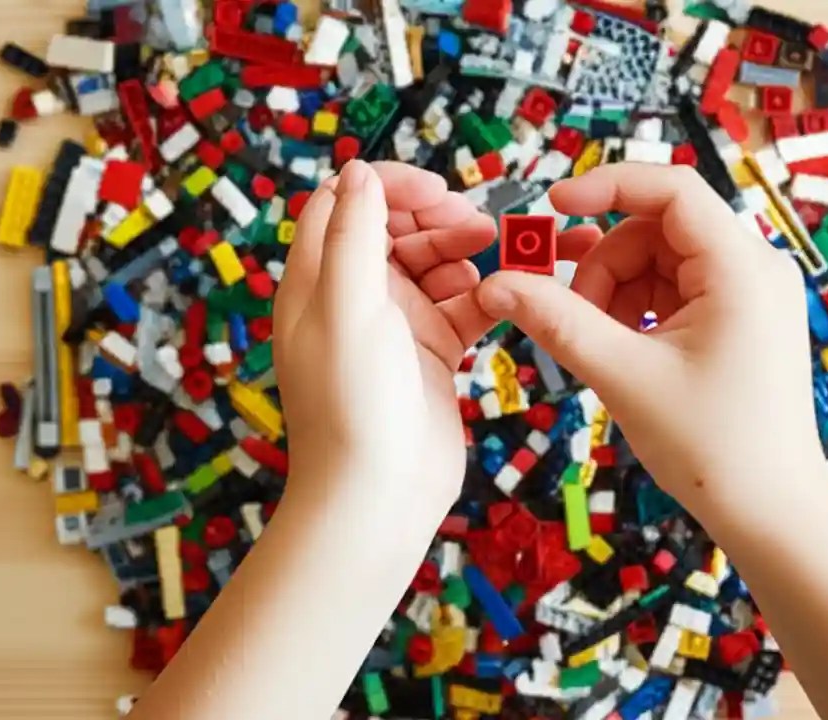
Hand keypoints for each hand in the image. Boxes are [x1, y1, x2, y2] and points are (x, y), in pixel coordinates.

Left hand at [273, 160, 495, 505]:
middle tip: (476, 225)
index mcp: (318, 280)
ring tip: (498, 252)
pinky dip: (487, 292)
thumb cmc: (352, 403)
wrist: (377, 497)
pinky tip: (509, 289)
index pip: (346, 202)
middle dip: (437, 218)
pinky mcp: (433, 353)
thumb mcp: (347, 307)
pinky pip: (465, 305)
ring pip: (437, 264)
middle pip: (398, 229)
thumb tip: (358, 170)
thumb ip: (354, 234)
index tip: (435, 192)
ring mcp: (396, 326)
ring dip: (468, 252)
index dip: (389, 186)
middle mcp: (354, 297)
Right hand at [475, 164, 820, 524]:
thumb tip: (494, 282)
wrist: (772, 513)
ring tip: (601, 348)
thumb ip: (558, 321)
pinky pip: (677, 289)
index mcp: (742, 268)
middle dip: (605, 265)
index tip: (552, 205)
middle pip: (658, 229)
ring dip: (617, 292)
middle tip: (571, 319)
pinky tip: (625, 352)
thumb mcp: (623, 376)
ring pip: (661, 260)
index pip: (672, 189)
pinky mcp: (743, 319)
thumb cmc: (711, 447)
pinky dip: (640, 311)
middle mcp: (756, 268)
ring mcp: (753, 294)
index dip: (608, 186)